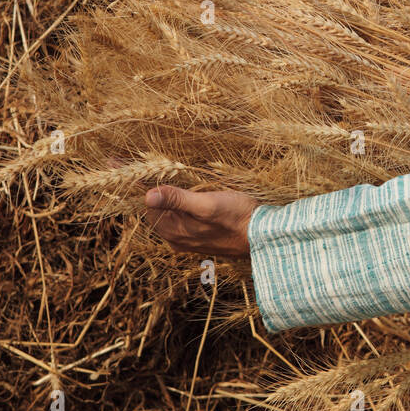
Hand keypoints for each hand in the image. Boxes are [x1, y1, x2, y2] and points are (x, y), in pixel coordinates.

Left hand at [143, 185, 257, 258]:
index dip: (153, 187)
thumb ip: (176, 200)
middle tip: (176, 174)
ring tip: (190, 185)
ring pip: (173, 215)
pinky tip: (200, 200)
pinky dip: (187, 208)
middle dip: (165, 193)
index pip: (149, 206)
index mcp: (174, 232)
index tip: (160, 170)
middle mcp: (177, 239)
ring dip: (177, 200)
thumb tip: (147, 196)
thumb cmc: (236, 217)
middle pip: (160, 211)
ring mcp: (189, 240)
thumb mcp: (206, 203)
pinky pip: (185, 220)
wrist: (262, 234)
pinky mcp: (202, 238)